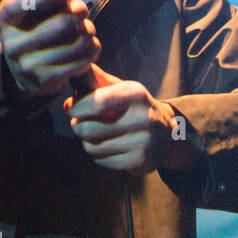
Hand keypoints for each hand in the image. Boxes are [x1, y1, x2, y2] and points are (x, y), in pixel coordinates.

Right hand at [0, 0, 99, 96]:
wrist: (23, 69)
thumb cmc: (31, 24)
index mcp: (2, 17)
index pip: (18, 4)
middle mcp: (10, 43)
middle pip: (59, 24)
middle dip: (78, 12)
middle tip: (82, 9)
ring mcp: (27, 65)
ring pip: (74, 44)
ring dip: (88, 32)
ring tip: (87, 28)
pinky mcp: (45, 81)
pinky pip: (80, 62)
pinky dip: (91, 50)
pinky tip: (89, 44)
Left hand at [63, 65, 195, 174]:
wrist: (167, 134)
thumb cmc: (131, 106)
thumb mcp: (117, 87)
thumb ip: (93, 79)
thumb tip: (72, 75)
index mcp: (136, 94)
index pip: (96, 102)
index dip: (76, 107)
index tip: (71, 108)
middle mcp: (144, 117)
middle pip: (87, 129)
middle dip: (77, 126)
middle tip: (81, 123)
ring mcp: (144, 142)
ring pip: (91, 147)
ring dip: (87, 142)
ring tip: (97, 135)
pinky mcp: (140, 162)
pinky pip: (100, 160)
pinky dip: (99, 155)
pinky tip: (110, 147)